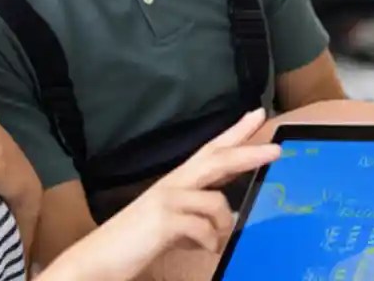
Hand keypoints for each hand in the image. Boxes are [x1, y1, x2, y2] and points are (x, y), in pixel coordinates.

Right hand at [39, 109, 280, 280]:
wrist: (97, 259)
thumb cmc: (135, 243)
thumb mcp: (171, 227)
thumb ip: (195, 220)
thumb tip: (219, 226)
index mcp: (175, 183)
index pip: (210, 151)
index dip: (235, 133)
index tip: (257, 114)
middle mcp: (171, 185)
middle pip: (216, 160)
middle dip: (247, 152)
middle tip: (276, 148)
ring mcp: (166, 200)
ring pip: (215, 201)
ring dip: (222, 226)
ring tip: (211, 243)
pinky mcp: (162, 220)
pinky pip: (204, 229)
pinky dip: (209, 242)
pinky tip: (201, 249)